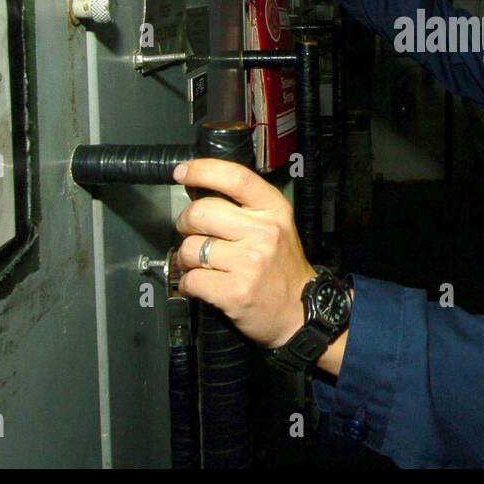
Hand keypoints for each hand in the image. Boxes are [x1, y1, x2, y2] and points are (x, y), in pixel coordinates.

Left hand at [173, 159, 316, 348]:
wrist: (301, 312)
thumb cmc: (282, 268)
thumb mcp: (277, 226)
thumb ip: (246, 208)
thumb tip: (200, 192)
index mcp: (274, 210)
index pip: (235, 178)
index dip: (202, 170)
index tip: (182, 172)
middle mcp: (264, 232)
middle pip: (201, 212)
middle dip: (185, 223)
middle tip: (191, 234)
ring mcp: (250, 262)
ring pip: (191, 248)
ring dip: (187, 259)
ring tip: (201, 265)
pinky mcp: (235, 291)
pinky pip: (191, 279)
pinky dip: (188, 284)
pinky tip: (201, 285)